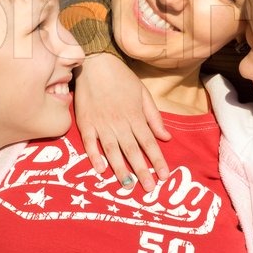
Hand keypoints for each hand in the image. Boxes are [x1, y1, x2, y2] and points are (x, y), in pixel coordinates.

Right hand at [74, 54, 170, 191]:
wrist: (95, 63)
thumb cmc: (121, 78)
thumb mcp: (143, 93)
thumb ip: (154, 117)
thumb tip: (166, 137)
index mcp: (135, 116)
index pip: (149, 142)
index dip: (157, 160)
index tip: (164, 176)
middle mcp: (119, 122)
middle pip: (133, 150)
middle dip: (142, 171)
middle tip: (149, 189)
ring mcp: (101, 123)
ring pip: (112, 150)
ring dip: (121, 169)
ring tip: (129, 186)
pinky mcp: (85, 123)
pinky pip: (89, 143)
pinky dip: (94, 156)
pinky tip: (100, 170)